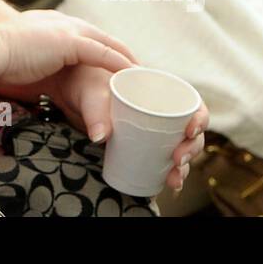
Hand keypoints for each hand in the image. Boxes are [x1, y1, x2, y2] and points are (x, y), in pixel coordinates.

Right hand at [0, 10, 135, 88]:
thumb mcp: (18, 55)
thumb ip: (30, 59)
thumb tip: (28, 74)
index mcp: (50, 23)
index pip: (85, 34)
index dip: (102, 49)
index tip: (115, 65)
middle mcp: (62, 21)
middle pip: (102, 37)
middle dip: (121, 53)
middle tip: (137, 72)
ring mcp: (67, 29)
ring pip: (107, 44)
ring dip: (126, 61)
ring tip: (141, 77)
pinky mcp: (70, 42)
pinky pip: (103, 54)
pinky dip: (119, 65)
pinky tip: (131, 76)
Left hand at [41, 66, 208, 191]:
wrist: (63, 87)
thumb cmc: (80, 79)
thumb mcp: (90, 90)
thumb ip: (96, 110)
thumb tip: (101, 137)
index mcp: (155, 89)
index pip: (191, 103)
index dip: (199, 117)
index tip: (189, 131)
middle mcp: (157, 109)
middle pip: (189, 131)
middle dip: (192, 149)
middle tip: (177, 160)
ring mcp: (150, 127)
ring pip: (178, 147)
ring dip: (182, 165)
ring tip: (173, 179)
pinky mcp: (138, 142)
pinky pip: (161, 159)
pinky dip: (168, 172)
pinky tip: (168, 184)